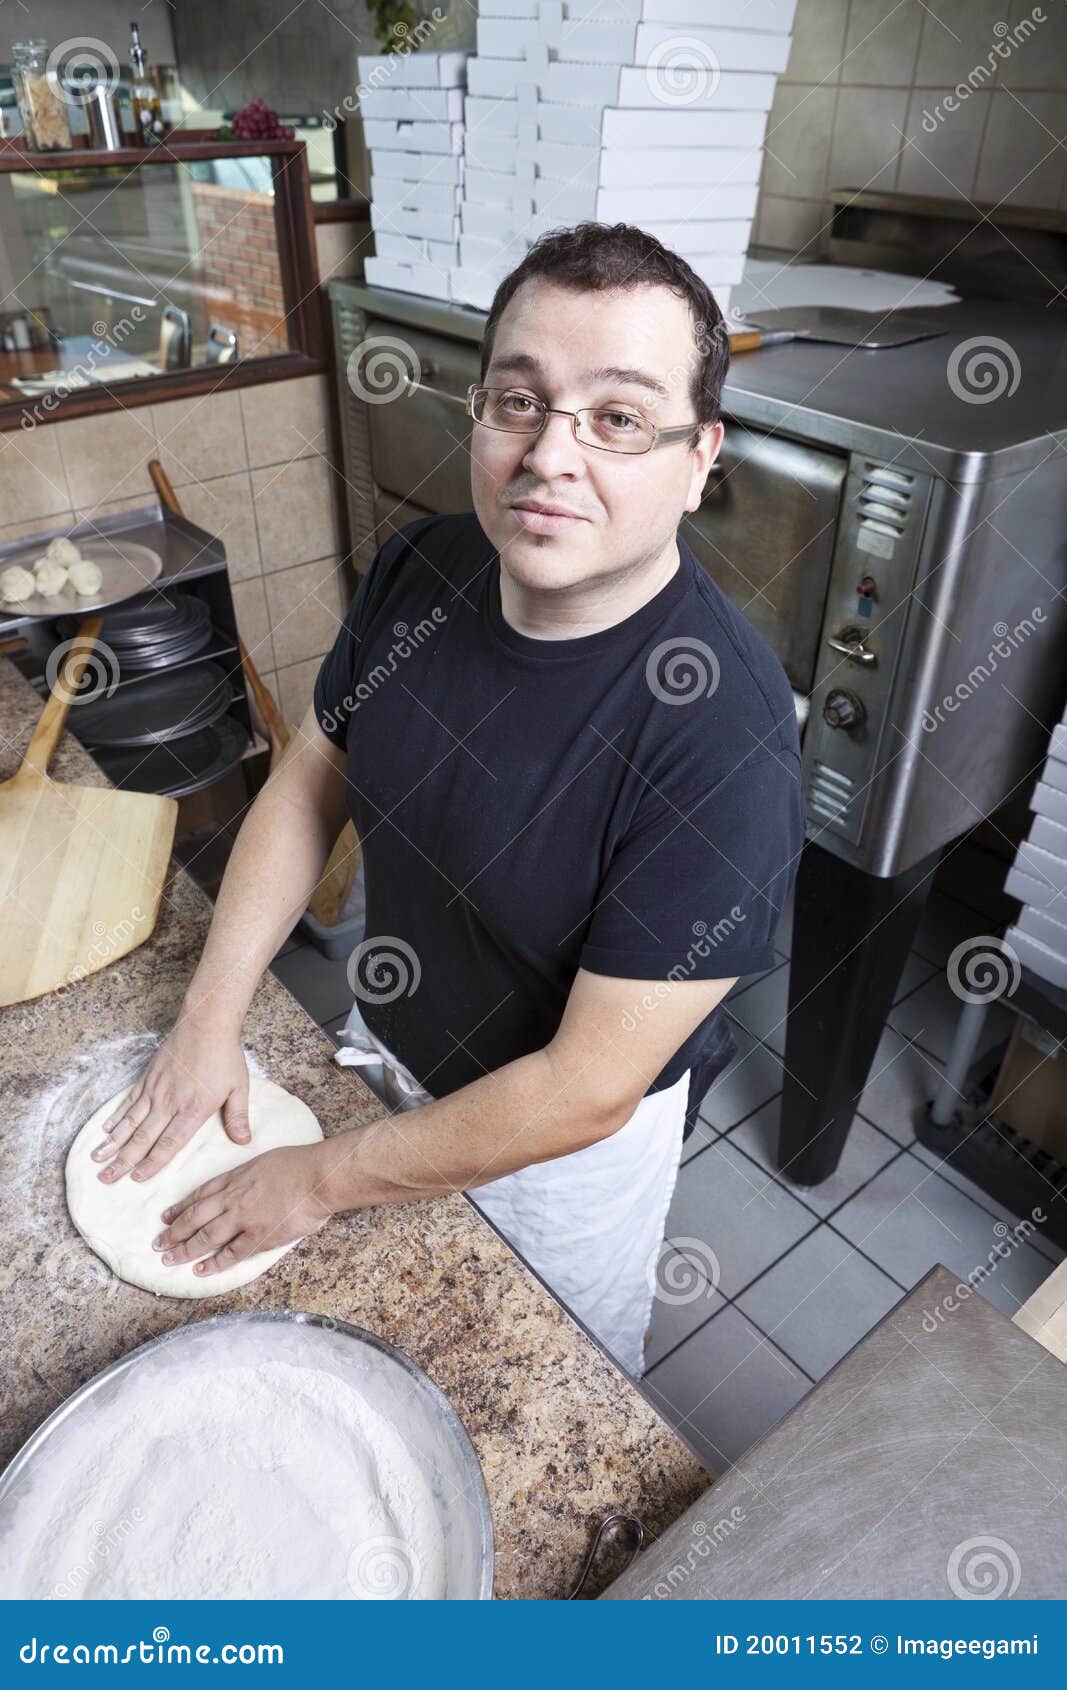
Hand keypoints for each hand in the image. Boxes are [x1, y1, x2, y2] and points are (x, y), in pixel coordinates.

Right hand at [93, 1016, 249, 1184]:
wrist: (207, 1022)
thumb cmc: (225, 1055)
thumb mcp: (239, 1087)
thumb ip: (238, 1116)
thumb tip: (244, 1141)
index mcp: (192, 1110)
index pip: (169, 1144)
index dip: (152, 1163)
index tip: (136, 1179)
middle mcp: (169, 1102)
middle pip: (142, 1138)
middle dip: (123, 1161)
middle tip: (105, 1178)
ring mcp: (155, 1089)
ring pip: (130, 1122)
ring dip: (112, 1142)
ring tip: (96, 1158)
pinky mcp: (148, 1077)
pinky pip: (129, 1101)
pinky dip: (116, 1117)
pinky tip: (106, 1130)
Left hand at [151, 1144, 332, 1277]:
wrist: (316, 1176)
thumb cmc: (297, 1164)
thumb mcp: (262, 1161)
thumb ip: (246, 1176)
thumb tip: (238, 1185)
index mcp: (234, 1179)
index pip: (199, 1195)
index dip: (180, 1207)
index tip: (167, 1217)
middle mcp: (232, 1199)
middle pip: (195, 1217)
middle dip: (174, 1232)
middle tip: (158, 1243)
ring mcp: (244, 1218)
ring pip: (206, 1236)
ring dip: (185, 1249)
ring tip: (169, 1259)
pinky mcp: (258, 1235)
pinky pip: (231, 1253)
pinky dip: (214, 1263)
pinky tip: (201, 1270)